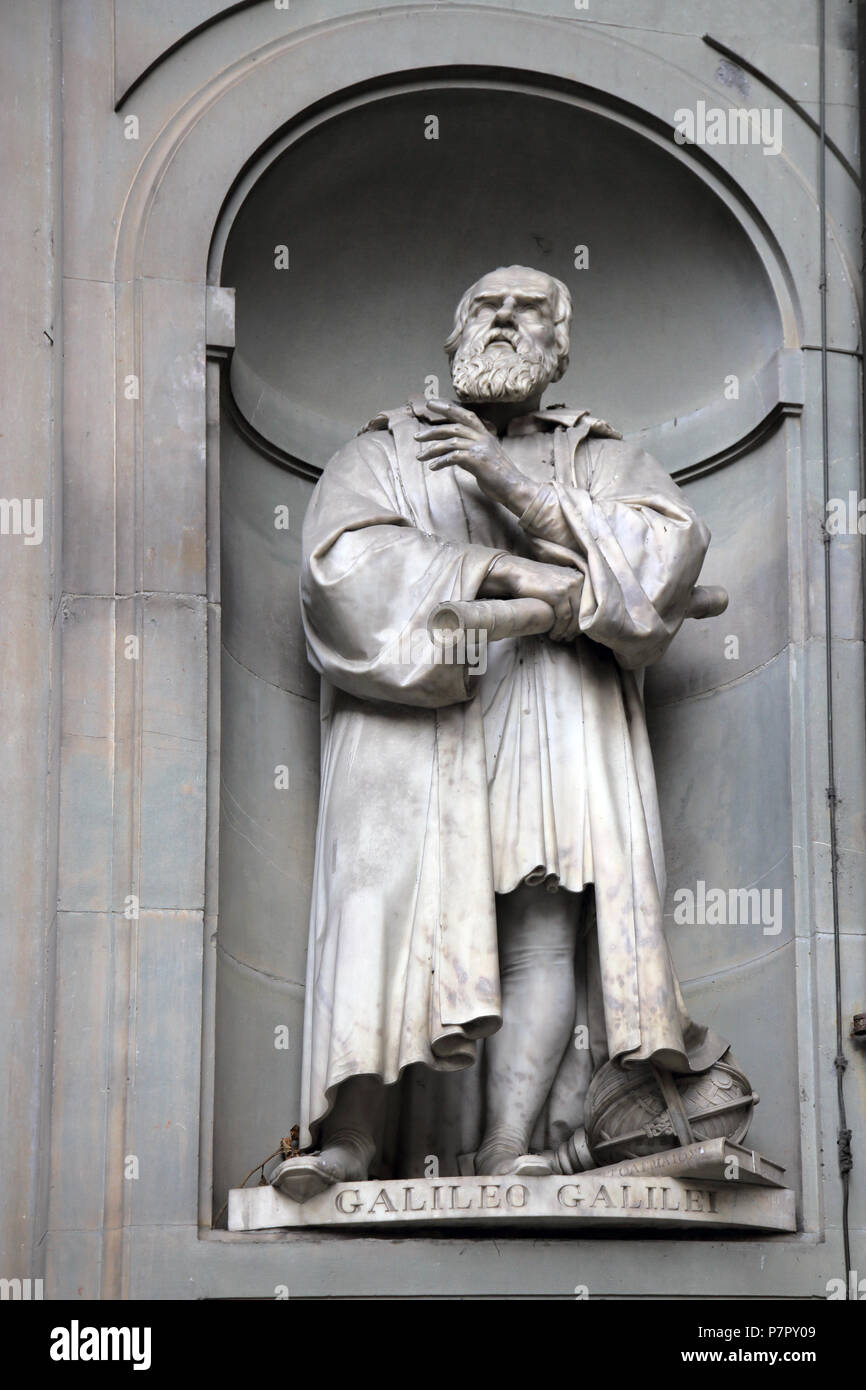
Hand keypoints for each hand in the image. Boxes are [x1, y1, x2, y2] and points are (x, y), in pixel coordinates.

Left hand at [414, 399, 535, 514]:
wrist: (514, 488)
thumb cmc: (499, 477)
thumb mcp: (483, 459)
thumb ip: (468, 452)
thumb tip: (450, 453)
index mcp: (485, 434)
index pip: (464, 414)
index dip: (447, 407)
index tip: (430, 404)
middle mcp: (482, 437)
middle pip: (453, 427)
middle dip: (432, 431)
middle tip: (416, 436)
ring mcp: (480, 447)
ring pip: (450, 442)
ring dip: (432, 449)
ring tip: (419, 457)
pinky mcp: (477, 460)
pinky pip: (453, 457)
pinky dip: (440, 461)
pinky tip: (432, 467)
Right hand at [482, 554, 583, 641]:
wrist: (516, 572)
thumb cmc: (534, 581)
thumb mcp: (557, 584)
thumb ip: (569, 594)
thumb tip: (577, 615)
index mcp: (580, 577)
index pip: (588, 605)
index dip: (582, 621)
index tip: (574, 633)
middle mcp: (578, 580)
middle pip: (583, 611)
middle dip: (575, 629)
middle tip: (567, 639)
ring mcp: (570, 585)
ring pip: (574, 616)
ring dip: (566, 631)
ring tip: (559, 639)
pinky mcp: (560, 593)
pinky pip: (564, 616)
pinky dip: (559, 628)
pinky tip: (553, 634)